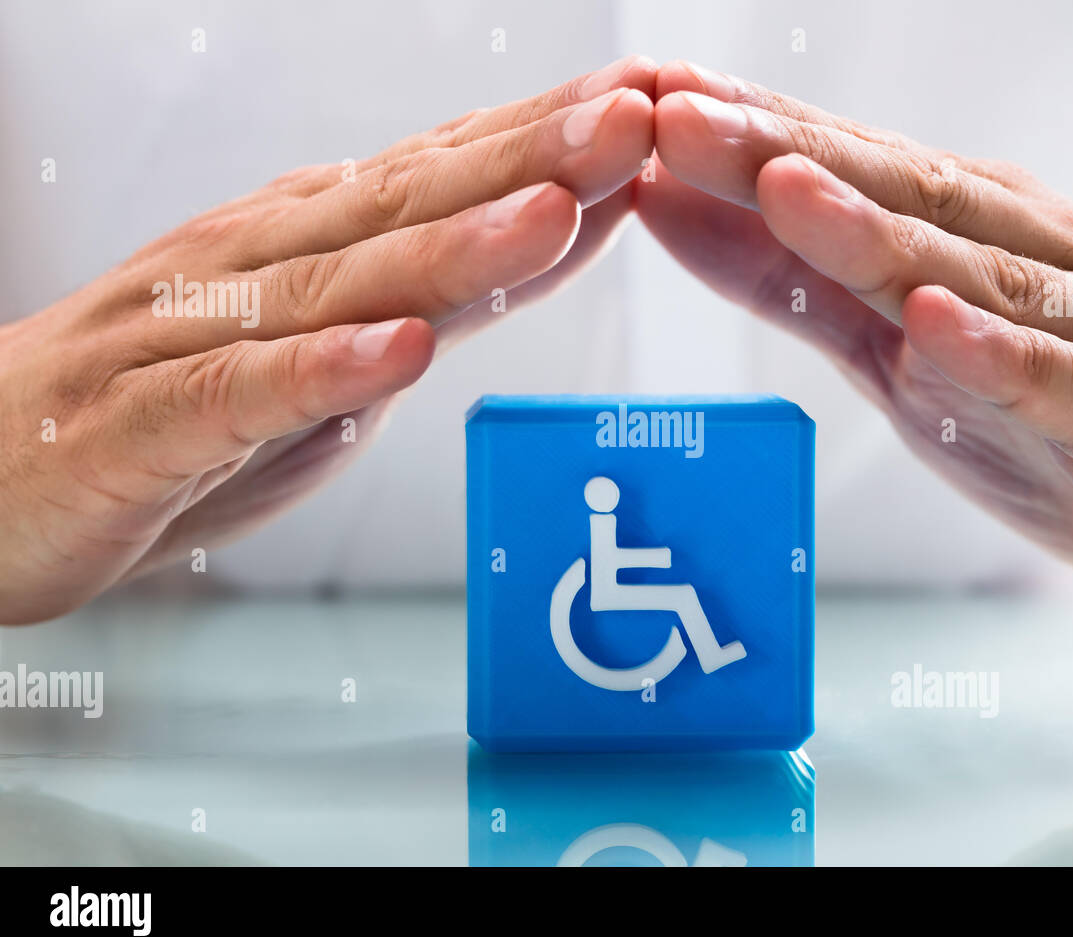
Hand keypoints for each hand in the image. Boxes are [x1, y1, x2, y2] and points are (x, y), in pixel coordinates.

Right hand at [0, 57, 654, 623]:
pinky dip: (320, 372)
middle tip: (632, 117)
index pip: (446, 174)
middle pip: (408, 204)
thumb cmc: (179, 408)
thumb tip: (565, 225)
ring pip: (339, 284)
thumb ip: (445, 289)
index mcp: (311, 241)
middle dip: (530, 159)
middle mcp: (259, 264)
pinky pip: (239, 392)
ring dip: (451, 248)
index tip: (653, 99)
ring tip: (550, 214)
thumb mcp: (341, 341)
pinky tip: (395, 352)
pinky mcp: (143, 424)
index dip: (551, 137)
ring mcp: (196, 336)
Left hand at [639, 61, 1072, 642]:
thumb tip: (691, 217)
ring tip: (784, 188)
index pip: (850, 178)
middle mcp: (1037, 269)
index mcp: (976, 249)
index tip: (645, 101)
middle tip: (673, 113)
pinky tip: (941, 327)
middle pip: (901, 201)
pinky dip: (1005, 358)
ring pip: (977, 275)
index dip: (745, 139)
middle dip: (781, 156)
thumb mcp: (917, 364)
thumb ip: (810, 293)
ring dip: (874, 231)